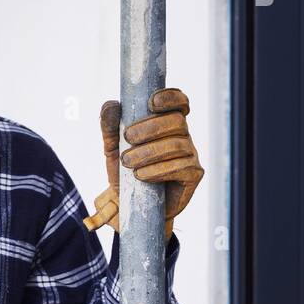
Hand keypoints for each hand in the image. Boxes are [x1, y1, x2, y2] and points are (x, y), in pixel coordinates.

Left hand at [81, 88, 203, 238]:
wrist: (129, 206)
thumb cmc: (124, 171)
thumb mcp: (112, 147)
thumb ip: (110, 126)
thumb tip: (112, 105)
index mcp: (166, 124)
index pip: (179, 102)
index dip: (170, 97)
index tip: (151, 103)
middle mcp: (183, 136)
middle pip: (177, 121)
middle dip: (150, 127)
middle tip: (127, 139)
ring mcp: (191, 155)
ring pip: (177, 145)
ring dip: (148, 152)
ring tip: (128, 162)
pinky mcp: (194, 175)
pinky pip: (181, 167)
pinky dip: (158, 170)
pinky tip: (141, 176)